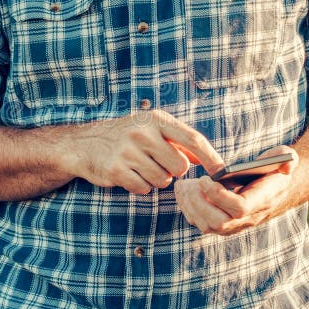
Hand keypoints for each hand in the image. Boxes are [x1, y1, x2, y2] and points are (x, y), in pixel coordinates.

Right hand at [65, 109, 223, 194]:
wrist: (85, 143)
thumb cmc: (126, 136)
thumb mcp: (151, 128)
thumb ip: (179, 141)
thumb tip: (207, 160)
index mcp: (156, 119)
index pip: (192, 139)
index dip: (210, 157)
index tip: (222, 171)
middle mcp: (142, 133)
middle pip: (180, 166)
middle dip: (174, 171)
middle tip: (159, 164)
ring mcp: (128, 152)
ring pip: (162, 180)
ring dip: (156, 179)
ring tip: (141, 167)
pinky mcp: (116, 170)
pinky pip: (144, 189)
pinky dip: (140, 186)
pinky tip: (130, 174)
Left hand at [174, 146, 299, 234]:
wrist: (272, 188)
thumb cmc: (275, 170)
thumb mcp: (286, 160)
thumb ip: (288, 159)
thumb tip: (287, 163)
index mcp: (262, 201)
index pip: (240, 208)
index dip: (220, 196)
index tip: (205, 178)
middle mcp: (248, 218)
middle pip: (219, 222)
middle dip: (200, 203)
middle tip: (190, 183)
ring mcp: (234, 224)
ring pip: (206, 225)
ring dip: (190, 205)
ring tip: (184, 185)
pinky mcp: (222, 224)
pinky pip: (200, 223)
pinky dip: (188, 208)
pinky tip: (184, 191)